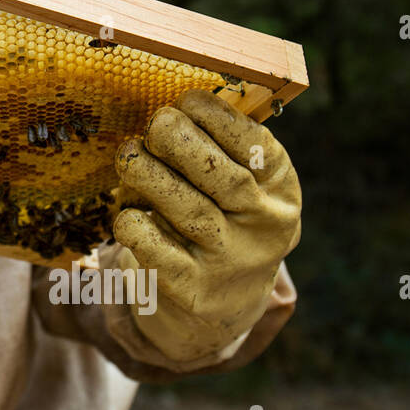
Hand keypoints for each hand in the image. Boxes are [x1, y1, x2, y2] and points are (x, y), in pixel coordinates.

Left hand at [110, 89, 300, 363]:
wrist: (217, 310)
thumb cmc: (218, 224)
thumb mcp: (238, 189)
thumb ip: (218, 148)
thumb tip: (177, 103)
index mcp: (281, 192)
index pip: (258, 149)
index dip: (220, 118)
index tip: (187, 100)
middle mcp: (265, 229)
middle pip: (224, 178)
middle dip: (181, 142)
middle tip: (155, 125)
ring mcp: (231, 263)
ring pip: (188, 210)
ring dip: (149, 175)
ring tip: (129, 156)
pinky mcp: (194, 292)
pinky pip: (156, 248)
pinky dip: (134, 222)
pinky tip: (128, 212)